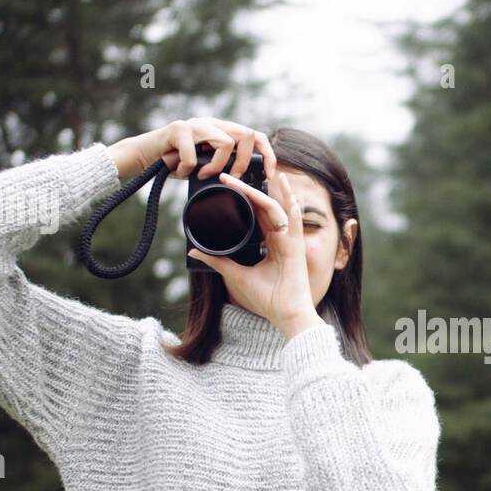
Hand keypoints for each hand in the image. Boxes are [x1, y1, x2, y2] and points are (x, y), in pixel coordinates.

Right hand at [106, 117, 277, 180]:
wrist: (143, 155)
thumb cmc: (176, 162)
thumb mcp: (204, 166)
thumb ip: (223, 168)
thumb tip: (246, 183)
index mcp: (221, 130)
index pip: (254, 135)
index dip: (267, 154)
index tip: (269, 174)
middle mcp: (211, 123)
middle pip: (246, 134)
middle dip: (243, 162)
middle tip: (230, 178)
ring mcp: (196, 124)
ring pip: (225, 143)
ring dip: (216, 166)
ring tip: (202, 175)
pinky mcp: (178, 129)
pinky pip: (194, 155)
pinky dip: (189, 168)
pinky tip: (180, 170)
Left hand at [187, 171, 324, 338]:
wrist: (286, 315)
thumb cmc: (267, 299)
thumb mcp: (236, 275)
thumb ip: (218, 260)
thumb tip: (193, 249)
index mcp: (271, 243)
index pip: (257, 214)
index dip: (243, 199)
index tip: (225, 187)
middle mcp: (281, 237)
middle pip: (263, 206)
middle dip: (245, 189)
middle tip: (225, 176)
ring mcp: (290, 240)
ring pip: (274, 207)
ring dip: (259, 190)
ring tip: (242, 176)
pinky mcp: (296, 245)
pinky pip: (294, 218)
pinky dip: (290, 201)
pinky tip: (283, 184)